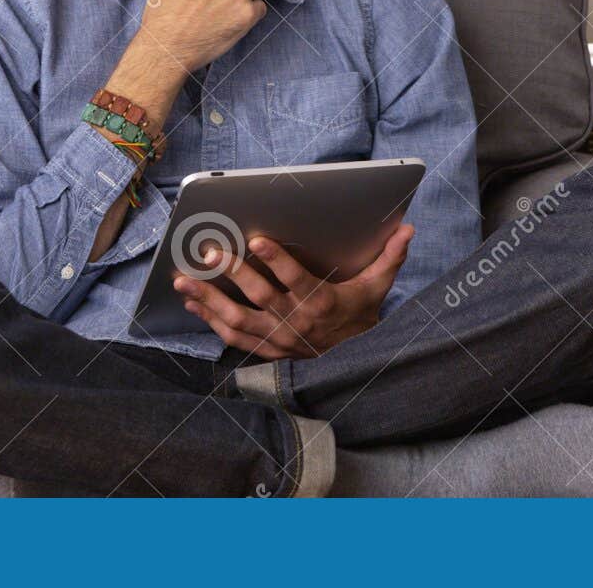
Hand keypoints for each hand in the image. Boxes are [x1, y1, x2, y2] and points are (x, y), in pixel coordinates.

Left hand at [173, 225, 414, 359]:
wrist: (353, 361)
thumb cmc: (360, 315)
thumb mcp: (377, 286)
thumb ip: (390, 257)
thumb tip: (408, 229)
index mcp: (321, 303)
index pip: (296, 280)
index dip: (276, 261)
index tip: (257, 239)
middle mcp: (296, 322)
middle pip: (260, 297)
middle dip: (233, 274)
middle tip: (210, 253)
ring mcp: (278, 339)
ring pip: (238, 319)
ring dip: (209, 300)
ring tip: (184, 280)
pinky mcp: (265, 349)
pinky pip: (232, 336)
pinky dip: (210, 320)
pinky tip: (191, 303)